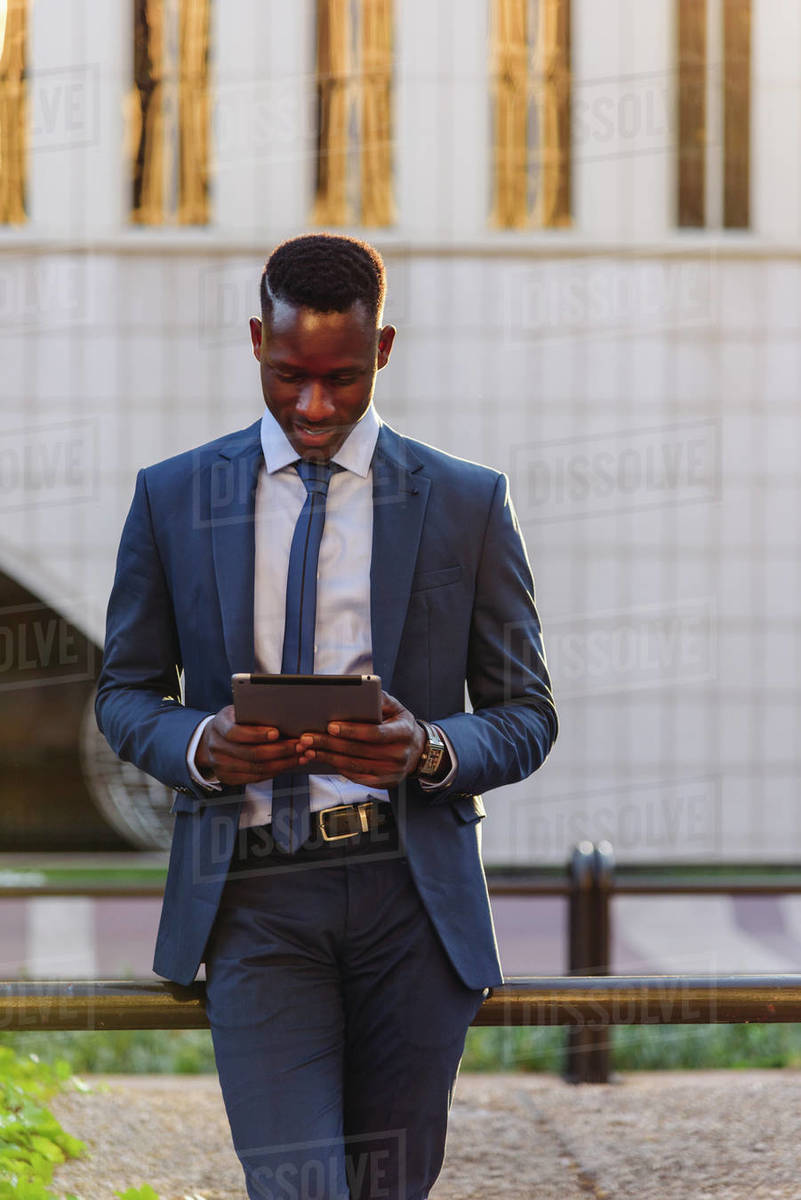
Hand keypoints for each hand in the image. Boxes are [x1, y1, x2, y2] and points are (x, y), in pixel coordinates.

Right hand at [195, 704, 300, 785]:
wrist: (212, 739)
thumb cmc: (232, 722)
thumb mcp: (238, 712)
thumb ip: (254, 714)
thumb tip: (283, 715)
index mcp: (218, 725)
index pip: (236, 732)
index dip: (257, 734)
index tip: (276, 732)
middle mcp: (217, 747)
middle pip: (250, 753)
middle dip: (280, 750)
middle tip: (299, 745)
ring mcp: (220, 765)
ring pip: (256, 768)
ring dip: (282, 763)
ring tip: (300, 756)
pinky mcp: (228, 778)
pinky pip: (255, 777)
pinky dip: (275, 771)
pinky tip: (288, 764)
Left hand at [296, 690, 426, 787]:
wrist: (417, 751)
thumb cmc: (400, 724)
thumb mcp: (396, 707)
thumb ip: (379, 698)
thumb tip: (359, 690)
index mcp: (404, 732)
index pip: (375, 733)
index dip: (352, 730)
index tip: (330, 725)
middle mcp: (399, 754)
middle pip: (359, 751)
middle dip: (330, 743)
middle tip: (307, 737)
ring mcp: (392, 772)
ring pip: (354, 765)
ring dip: (328, 757)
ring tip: (308, 748)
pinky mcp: (383, 783)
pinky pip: (356, 776)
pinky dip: (336, 767)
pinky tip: (322, 758)